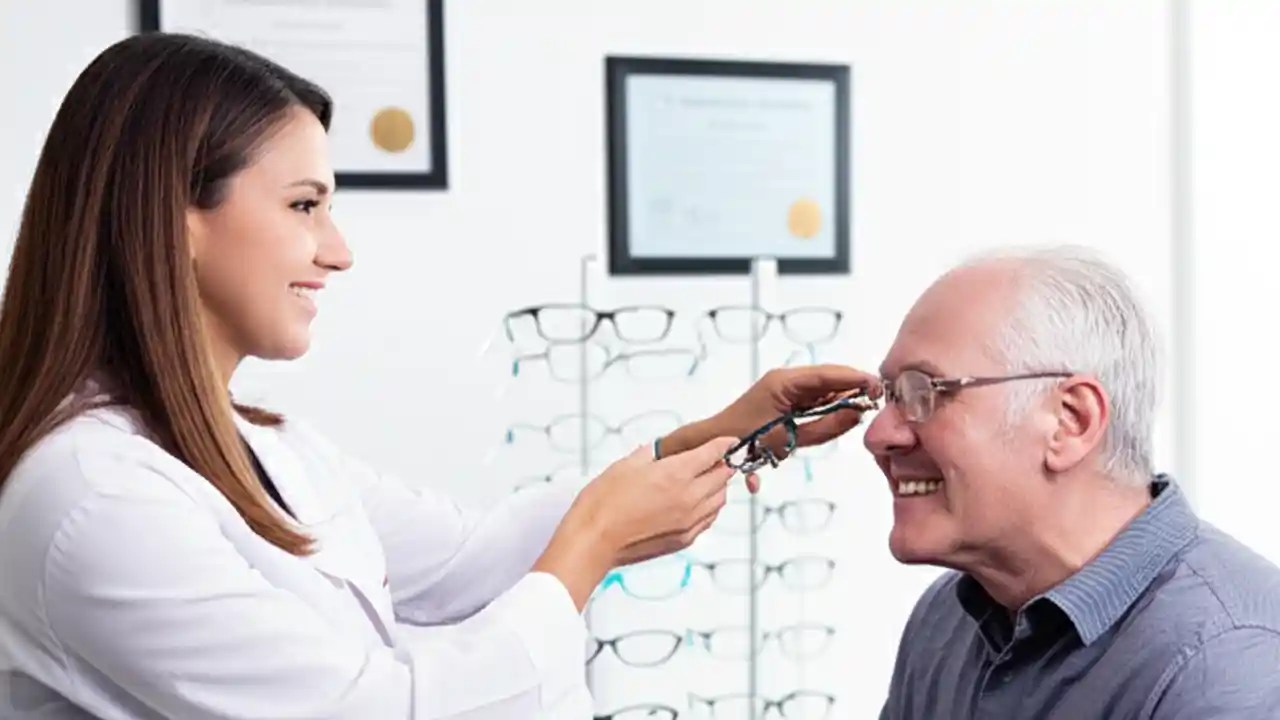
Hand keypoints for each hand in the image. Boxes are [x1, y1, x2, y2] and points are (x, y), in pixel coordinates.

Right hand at [575, 437, 735, 566]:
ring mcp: (689, 521)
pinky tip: (699, 503)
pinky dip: (709, 508)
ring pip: (719, 500)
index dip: (722, 444)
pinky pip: (708, 519)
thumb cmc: (603, 503)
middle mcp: (688, 498)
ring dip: (718, 487)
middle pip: (721, 476)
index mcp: (675, 474)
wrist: (594, 541)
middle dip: (721, 464)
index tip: (728, 440)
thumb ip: (650, 454)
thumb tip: (658, 451)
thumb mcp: (626, 465)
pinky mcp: (684, 539)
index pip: (711, 454)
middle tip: (716, 458)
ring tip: (707, 480)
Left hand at [655, 364, 880, 488]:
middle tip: (878, 398)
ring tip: (867, 406)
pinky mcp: (786, 399)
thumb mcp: (790, 438)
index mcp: (784, 382)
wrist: (716, 444)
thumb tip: (856, 413)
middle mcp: (786, 379)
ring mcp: (785, 388)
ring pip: (824, 388)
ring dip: (844, 396)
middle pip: (828, 378)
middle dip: (853, 386)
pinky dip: (831, 404)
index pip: (826, 375)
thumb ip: (826, 426)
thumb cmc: (745, 442)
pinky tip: (846, 411)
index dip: (854, 378)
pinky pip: (815, 399)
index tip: (878, 385)